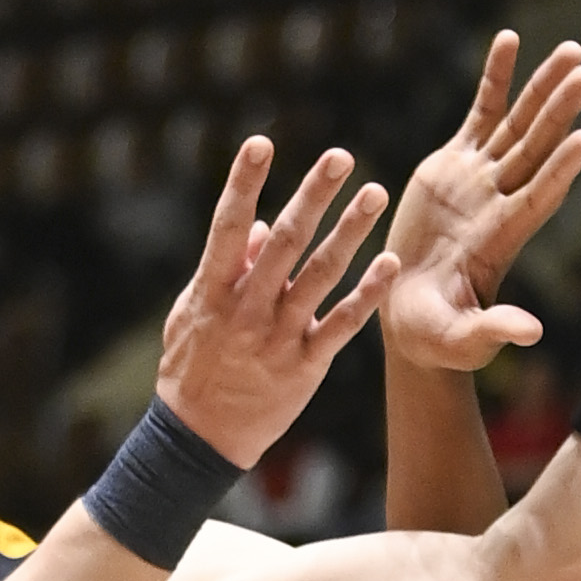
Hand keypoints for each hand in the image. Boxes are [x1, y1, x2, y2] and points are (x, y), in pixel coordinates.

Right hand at [157, 140, 395, 466]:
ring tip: (374, 193)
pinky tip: (389, 263)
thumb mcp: (193, 313)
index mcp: (213, 290)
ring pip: (320, 276)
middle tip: (340, 156)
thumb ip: (228, 268)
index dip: (243, 183)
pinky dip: (367, 294)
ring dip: (350, 232)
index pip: (227, 225)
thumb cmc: (192, 365)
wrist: (199, 437)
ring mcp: (277, 337)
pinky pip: (342, 324)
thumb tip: (261, 225)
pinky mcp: (305, 365)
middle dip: (313, 196)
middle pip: (285, 242)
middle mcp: (247, 308)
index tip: (260, 142)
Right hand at [382, 32, 580, 371]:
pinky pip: (479, 114)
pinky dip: (494, 79)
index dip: (559, 170)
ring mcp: (478, 180)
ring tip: (572, 51)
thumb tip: (532, 334)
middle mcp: (498, 201)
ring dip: (541, 87)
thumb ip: (494, 331)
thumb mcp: (461, 340)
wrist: (412, 316)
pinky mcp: (451, 167)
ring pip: (516, 124)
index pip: (538, 198)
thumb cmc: (436, 336)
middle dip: (560, 111)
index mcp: (501, 239)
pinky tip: (509, 40)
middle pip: (536, 149)